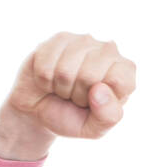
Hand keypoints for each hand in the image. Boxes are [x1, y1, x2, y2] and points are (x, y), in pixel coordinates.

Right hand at [0, 31, 137, 146]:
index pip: (118, 80)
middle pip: (89, 75)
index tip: (94, 103)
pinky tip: (51, 78)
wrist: (40, 110)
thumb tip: (100, 89)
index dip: (101, 99)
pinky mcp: (60, 38)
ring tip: (64, 87)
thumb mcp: (94, 128)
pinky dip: (45, 79)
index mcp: (125, 73)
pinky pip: (46, 64)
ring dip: (60, 86)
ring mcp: (85, 41)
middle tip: (76, 97)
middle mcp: (109, 51)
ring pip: (65, 69)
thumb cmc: (73, 117)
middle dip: (78, 94)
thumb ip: (107, 116)